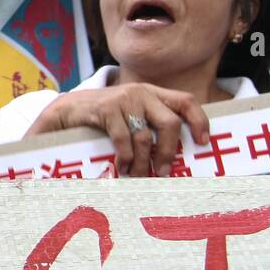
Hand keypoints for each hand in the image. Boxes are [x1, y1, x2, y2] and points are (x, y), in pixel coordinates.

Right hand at [26, 83, 209, 177]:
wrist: (67, 108)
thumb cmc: (102, 116)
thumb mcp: (129, 112)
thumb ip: (149, 120)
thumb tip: (174, 151)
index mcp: (152, 93)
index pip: (186, 101)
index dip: (199, 121)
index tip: (202, 142)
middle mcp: (141, 93)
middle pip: (170, 123)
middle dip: (168, 151)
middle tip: (164, 171)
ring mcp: (124, 99)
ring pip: (145, 137)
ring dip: (143, 162)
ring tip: (139, 176)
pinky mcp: (106, 109)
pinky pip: (123, 139)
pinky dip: (125, 158)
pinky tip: (122, 168)